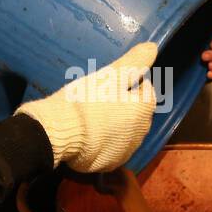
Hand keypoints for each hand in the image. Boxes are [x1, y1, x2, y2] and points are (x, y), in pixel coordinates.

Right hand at [15, 42, 158, 172]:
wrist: (58, 132)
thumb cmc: (86, 99)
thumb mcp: (110, 75)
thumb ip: (134, 62)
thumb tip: (154, 47)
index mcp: (143, 110)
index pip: (147, 92)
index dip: (131, 84)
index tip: (113, 83)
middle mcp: (141, 133)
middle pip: (139, 114)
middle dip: (128, 106)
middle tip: (102, 98)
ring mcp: (126, 151)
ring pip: (128, 133)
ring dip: (119, 125)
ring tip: (96, 117)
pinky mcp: (110, 165)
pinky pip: (114, 150)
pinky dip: (108, 142)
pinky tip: (93, 135)